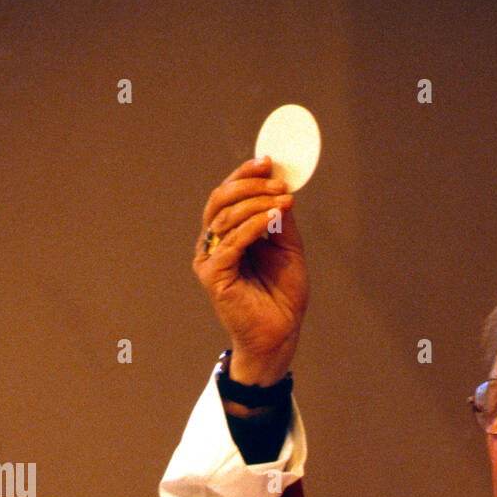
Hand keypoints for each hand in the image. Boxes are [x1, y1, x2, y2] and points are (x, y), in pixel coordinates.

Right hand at [192, 156, 308, 384]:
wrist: (281, 334)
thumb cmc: (282, 296)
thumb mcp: (287, 248)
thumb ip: (280, 219)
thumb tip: (281, 185)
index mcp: (226, 234)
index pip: (227, 196)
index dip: (244, 175)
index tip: (268, 162)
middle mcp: (212, 244)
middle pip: (220, 200)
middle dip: (250, 185)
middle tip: (277, 182)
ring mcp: (209, 260)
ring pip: (226, 217)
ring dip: (257, 203)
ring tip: (283, 200)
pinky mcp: (213, 276)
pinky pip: (232, 241)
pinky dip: (254, 225)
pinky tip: (274, 219)